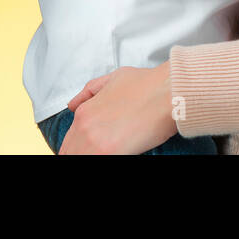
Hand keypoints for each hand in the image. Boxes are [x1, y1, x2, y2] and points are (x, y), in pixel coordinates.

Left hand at [59, 63, 178, 153]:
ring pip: (79, 156)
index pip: (70, 141)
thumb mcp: (113, 78)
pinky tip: (117, 154)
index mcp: (84, 112)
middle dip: (83, 152)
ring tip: (110, 151)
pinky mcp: (106, 152)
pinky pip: (93, 160)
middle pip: (72, 151)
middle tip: (101, 150)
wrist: (168, 92)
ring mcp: (93, 141)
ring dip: (90, 155)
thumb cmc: (149, 85)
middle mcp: (84, 126)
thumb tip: (73, 104)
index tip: (91, 148)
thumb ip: (89, 92)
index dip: (79, 147)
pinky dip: (103, 158)